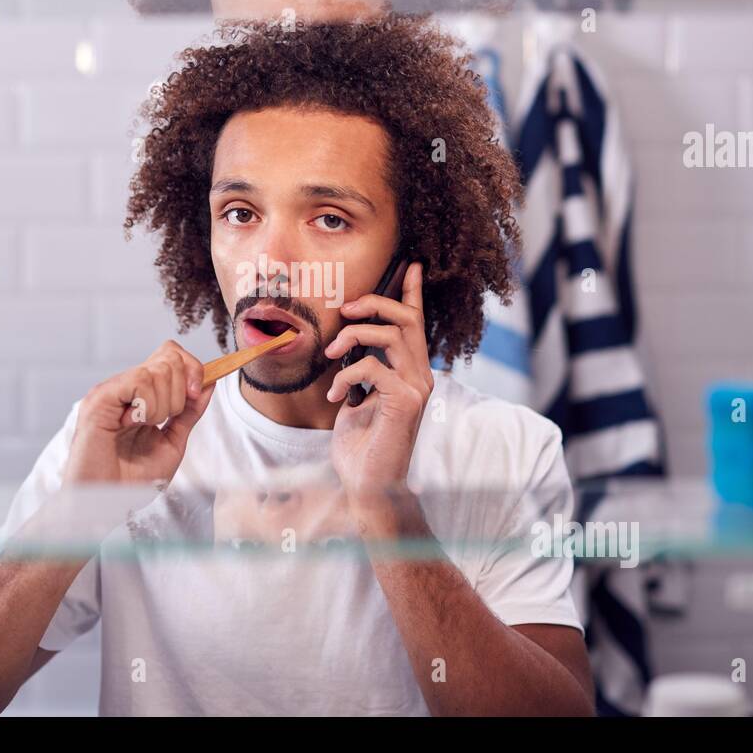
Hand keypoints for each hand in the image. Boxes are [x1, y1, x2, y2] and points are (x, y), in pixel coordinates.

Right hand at [62, 340, 213, 485]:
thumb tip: (208, 383)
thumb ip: (189, 413)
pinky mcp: (101, 397)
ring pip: (158, 370)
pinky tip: (131, 424)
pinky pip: (140, 381)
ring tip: (142, 427)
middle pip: (170, 356)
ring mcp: (112, 389)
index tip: (196, 395)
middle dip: (181, 391)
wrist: (105, 503)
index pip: (172, 355)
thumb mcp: (172, 443)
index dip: (192, 369)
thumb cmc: (132, 479)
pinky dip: (147, 406)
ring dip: (163, 406)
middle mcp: (126, 386)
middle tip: (164, 420)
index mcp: (142, 395)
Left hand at [324, 262, 433, 513]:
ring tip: (331, 354)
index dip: (413, 293)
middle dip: (373, 303)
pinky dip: (346, 374)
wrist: (366, 485)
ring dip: (352, 336)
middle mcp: (420, 376)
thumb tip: (344, 345)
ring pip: (390, 334)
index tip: (412, 266)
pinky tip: (335, 393)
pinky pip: (372, 367)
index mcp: (410, 372)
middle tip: (345, 309)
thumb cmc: (360, 445)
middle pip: (405, 318)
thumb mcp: (355, 398)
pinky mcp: (406, 402)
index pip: (416, 323)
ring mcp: (417, 388)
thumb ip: (359, 371)